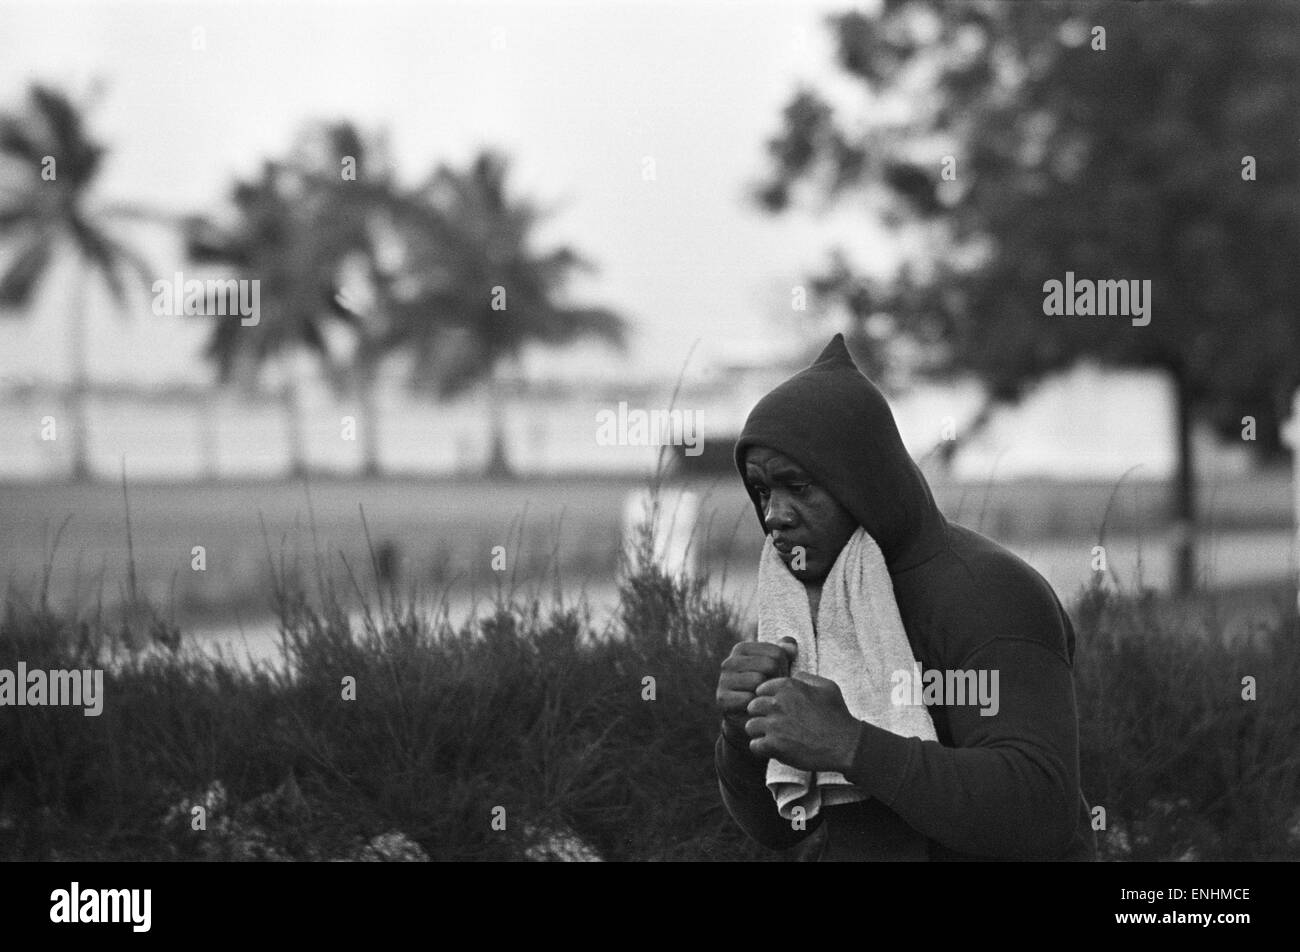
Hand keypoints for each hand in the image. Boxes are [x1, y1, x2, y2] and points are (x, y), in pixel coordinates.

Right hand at [716, 638, 797, 739]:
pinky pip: (750, 699)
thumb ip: (785, 653)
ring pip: (759, 680)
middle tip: (771, 691)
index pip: (777, 652)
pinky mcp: (722, 699)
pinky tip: (756, 709)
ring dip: (767, 693)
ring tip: (764, 699)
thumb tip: (791, 647)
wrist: (749, 720)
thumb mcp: (777, 669)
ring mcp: (723, 680)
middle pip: (770, 664)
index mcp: (742, 650)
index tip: (776, 679)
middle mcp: (729, 662)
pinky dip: (756, 706)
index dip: (784, 668)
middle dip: (777, 680)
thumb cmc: (766, 689)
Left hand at [744, 673, 862, 772]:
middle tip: (774, 725)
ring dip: (760, 733)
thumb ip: (806, 677)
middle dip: (760, 716)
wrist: (845, 745)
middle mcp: (778, 702)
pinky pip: (754, 745)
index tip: (777, 710)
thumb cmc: (838, 715)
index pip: (760, 689)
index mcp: (788, 686)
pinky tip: (774, 750)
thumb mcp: (827, 687)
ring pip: (750, 726)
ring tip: (773, 738)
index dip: (767, 700)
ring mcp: (774, 724)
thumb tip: (794, 674)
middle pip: (752, 707)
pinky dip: (762, 750)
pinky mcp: (774, 744)